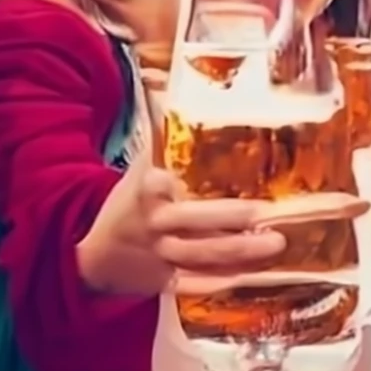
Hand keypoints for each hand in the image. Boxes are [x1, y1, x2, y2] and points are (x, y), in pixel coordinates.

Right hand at [78, 158, 367, 296]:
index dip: (168, 181)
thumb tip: (166, 86)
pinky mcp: (165, 280)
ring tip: (275, 245)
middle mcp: (154, 223)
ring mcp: (160, 254)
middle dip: (228, 219)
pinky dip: (220, 282)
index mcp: (146, 191)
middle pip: (192, 222)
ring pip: (199, 255)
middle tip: (266, 213)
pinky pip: (194, 284)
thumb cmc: (129, 204)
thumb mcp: (139, 168)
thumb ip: (161, 137)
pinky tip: (250, 276)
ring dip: (238, 252)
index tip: (194, 177)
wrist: (95, 256)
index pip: (158, 184)